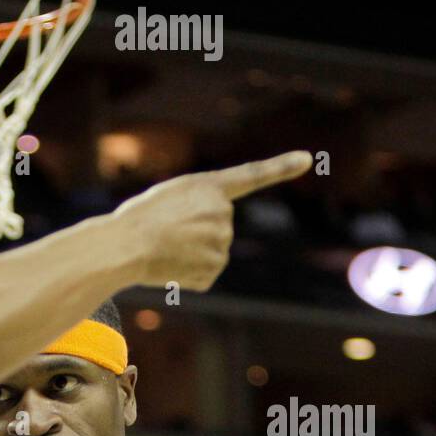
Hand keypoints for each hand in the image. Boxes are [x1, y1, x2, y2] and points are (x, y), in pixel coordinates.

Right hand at [113, 150, 312, 290]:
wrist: (128, 245)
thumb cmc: (137, 220)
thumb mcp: (168, 198)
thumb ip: (195, 207)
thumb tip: (207, 242)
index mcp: (210, 187)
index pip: (253, 175)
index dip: (281, 167)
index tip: (307, 159)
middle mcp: (223, 213)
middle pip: (219, 228)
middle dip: (197, 234)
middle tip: (167, 234)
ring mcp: (221, 243)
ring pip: (212, 253)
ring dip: (191, 256)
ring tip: (165, 250)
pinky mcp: (213, 270)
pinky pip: (204, 275)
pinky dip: (187, 276)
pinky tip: (170, 267)